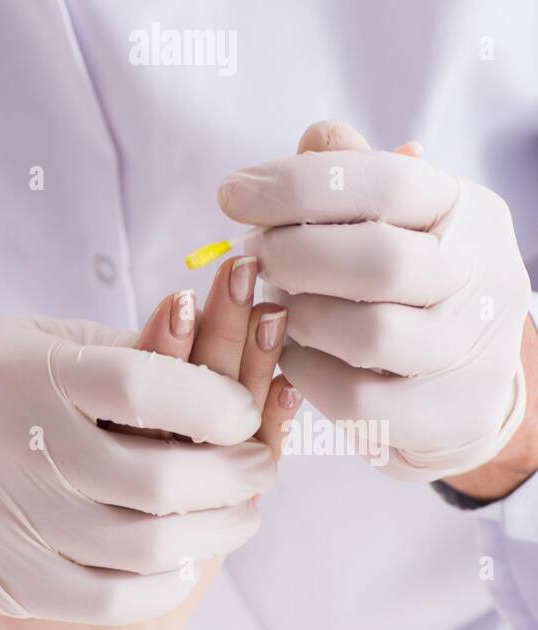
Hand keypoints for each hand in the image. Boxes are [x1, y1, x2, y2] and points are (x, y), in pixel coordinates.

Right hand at [0, 259, 298, 629]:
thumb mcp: (42, 342)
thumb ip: (129, 352)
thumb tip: (233, 351)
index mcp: (22, 371)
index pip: (145, 389)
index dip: (217, 406)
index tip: (243, 416)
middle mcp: (0, 445)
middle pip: (152, 480)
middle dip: (231, 478)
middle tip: (256, 471)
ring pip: (137, 549)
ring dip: (210, 536)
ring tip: (235, 517)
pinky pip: (100, 599)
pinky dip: (159, 587)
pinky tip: (180, 564)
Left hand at [218, 119, 532, 483]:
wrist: (458, 388)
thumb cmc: (407, 290)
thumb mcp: (394, 222)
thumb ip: (353, 179)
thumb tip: (313, 138)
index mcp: (465, 212)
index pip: (387, 183)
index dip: (298, 185)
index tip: (231, 193)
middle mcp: (477, 278)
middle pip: (378, 260)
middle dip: (295, 255)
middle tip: (254, 256)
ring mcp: (460, 351)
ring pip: (366, 334)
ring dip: (300, 318)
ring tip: (278, 307)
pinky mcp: (432, 414)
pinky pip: (348, 394)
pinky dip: (304, 371)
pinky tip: (291, 352)